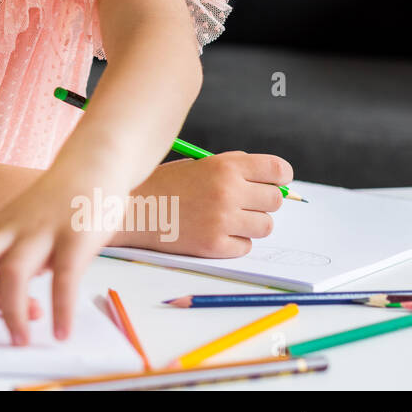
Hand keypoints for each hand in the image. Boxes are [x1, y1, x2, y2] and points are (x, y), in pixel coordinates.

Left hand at [0, 151, 136, 345]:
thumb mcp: (15, 234)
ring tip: (19, 340)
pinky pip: (64, 276)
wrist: (90, 167)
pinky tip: (61, 332)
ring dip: (12, 312)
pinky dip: (61, 308)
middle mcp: (8, 231)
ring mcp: (41, 232)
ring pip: (13, 273)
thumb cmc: (50, 209)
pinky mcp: (75, 237)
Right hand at [115, 150, 292, 255]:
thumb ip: (233, 170)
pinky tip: (212, 233)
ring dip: (250, 224)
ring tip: (225, 219)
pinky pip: (245, 246)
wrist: (131, 210)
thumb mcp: (198, 164)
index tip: (273, 183)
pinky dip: (233, 242)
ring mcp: (222, 220)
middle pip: (275, 201)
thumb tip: (273, 183)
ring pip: (265, 226)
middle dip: (261, 203)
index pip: (278, 171)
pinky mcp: (214, 245)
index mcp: (225, 166)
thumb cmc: (164, 185)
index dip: (279, 178)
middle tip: (241, 204)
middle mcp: (228, 191)